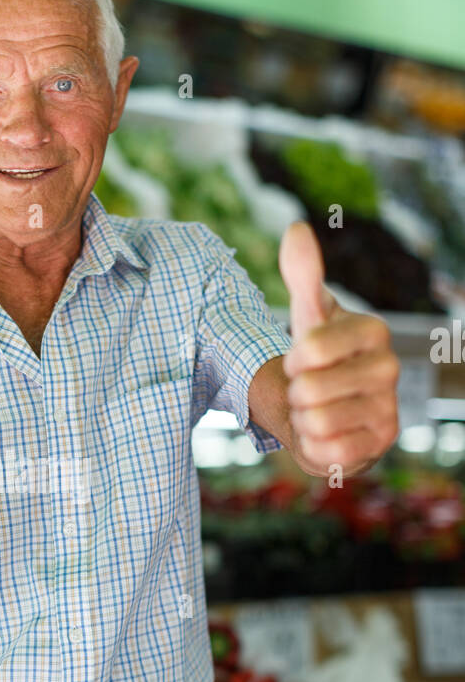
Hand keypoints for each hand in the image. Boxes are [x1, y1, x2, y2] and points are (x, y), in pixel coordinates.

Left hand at [279, 222, 399, 476]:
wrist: (327, 407)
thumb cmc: (318, 357)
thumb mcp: (307, 316)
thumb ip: (303, 276)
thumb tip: (296, 229)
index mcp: (373, 330)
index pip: (310, 349)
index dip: (292, 360)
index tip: (302, 359)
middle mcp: (390, 368)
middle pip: (309, 390)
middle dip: (296, 394)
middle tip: (309, 389)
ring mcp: (388, 410)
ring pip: (315, 423)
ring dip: (303, 421)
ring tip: (317, 410)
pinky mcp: (379, 446)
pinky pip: (328, 452)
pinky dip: (314, 447)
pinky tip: (326, 435)